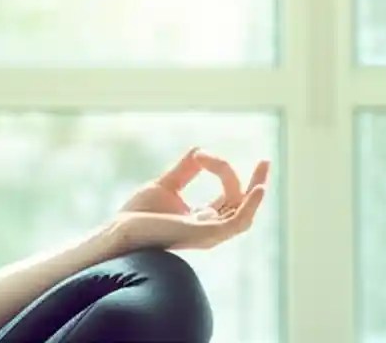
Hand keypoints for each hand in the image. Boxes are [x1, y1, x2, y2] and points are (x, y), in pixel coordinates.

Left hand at [112, 147, 268, 251]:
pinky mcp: (205, 234)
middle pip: (242, 205)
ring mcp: (209, 234)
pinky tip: (258, 188)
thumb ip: (185, 170)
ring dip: (256, 191)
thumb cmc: (137, 215)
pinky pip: (238, 222)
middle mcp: (210, 229)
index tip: (201, 155)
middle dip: (256, 182)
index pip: (229, 197)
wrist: (119, 231)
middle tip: (266, 161)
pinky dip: (250, 205)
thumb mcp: (166, 185)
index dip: (223, 171)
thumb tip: (201, 150)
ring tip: (263, 169)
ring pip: (243, 212)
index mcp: (202, 220)